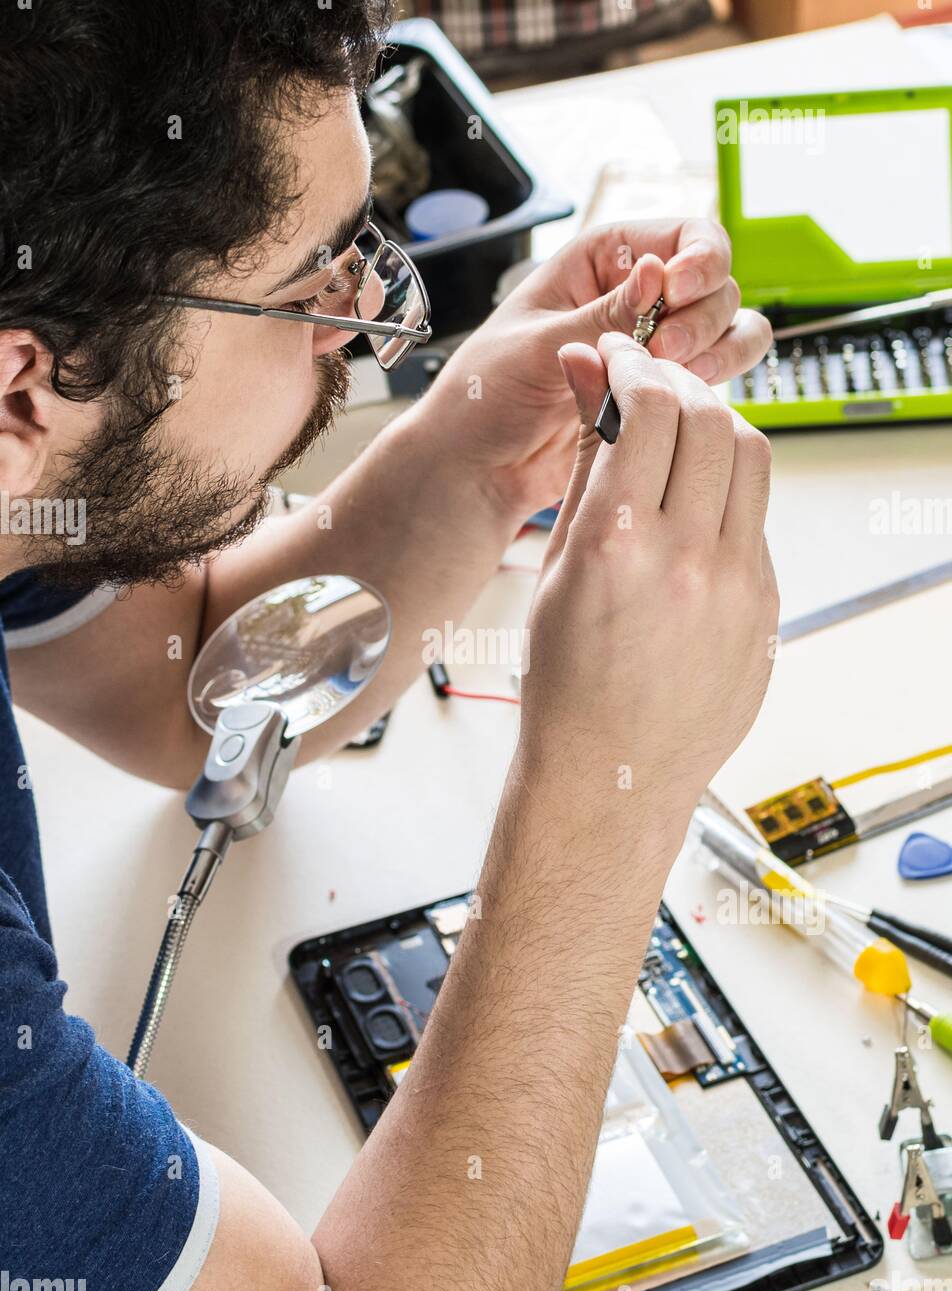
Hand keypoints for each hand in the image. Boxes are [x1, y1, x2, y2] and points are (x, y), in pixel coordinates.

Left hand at [420, 219, 771, 517]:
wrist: (478, 465)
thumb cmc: (486, 393)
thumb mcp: (538, 345)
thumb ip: (602, 314)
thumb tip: (657, 271)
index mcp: (605, 260)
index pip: (685, 235)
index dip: (699, 258)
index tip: (678, 290)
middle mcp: (641, 296)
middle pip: (718, 284)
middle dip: (703, 316)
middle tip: (663, 353)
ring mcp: (659, 347)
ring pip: (732, 330)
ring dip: (720, 351)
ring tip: (676, 379)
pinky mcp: (666, 394)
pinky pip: (718, 380)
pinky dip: (715, 387)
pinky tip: (680, 404)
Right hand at [517, 333, 777, 829]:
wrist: (610, 773)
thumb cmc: (566, 685)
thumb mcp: (556, 566)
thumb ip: (584, 463)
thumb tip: (587, 380)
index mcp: (620, 544)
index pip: (650, 408)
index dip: (635, 367)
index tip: (621, 361)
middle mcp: (688, 558)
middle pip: (711, 418)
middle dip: (678, 387)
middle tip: (651, 390)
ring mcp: (737, 584)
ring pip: (752, 458)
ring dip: (717, 427)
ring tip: (681, 437)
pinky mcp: (765, 606)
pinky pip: (757, 518)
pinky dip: (730, 490)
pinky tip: (695, 506)